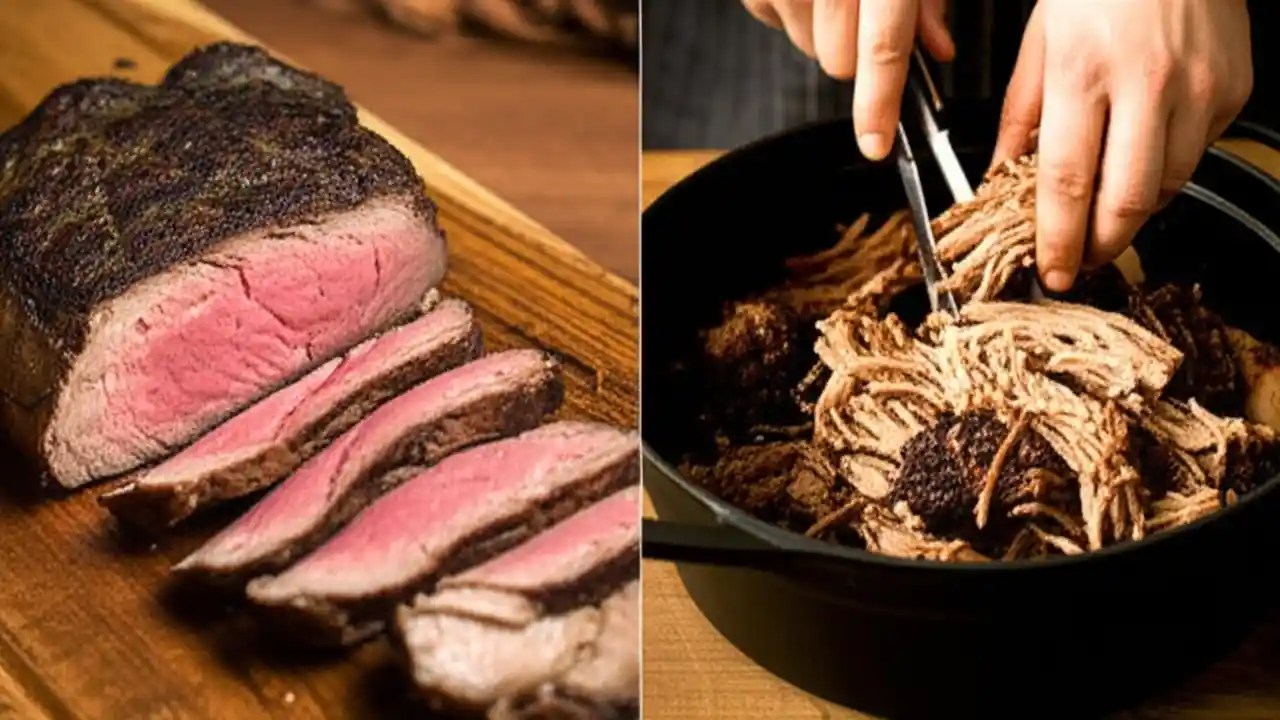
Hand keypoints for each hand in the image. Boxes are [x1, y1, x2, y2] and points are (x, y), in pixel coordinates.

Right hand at [743, 0, 954, 159]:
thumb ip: (928, 1)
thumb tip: (938, 49)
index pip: (882, 48)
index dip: (879, 102)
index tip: (875, 145)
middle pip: (839, 62)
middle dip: (855, 58)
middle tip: (863, 21)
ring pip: (807, 48)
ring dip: (821, 34)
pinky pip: (772, 21)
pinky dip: (790, 13)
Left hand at [993, 0, 1253, 291]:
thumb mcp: (1039, 39)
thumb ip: (1020, 112)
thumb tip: (1001, 173)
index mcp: (1083, 72)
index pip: (1066, 181)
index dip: (1058, 239)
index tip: (1052, 270)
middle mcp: (1146, 83)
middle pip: (1125, 201)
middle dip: (1101, 246)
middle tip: (1082, 260)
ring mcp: (1197, 88)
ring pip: (1167, 186)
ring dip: (1133, 211)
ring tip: (1107, 209)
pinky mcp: (1231, 90)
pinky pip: (1198, 153)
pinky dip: (1168, 167)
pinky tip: (1145, 151)